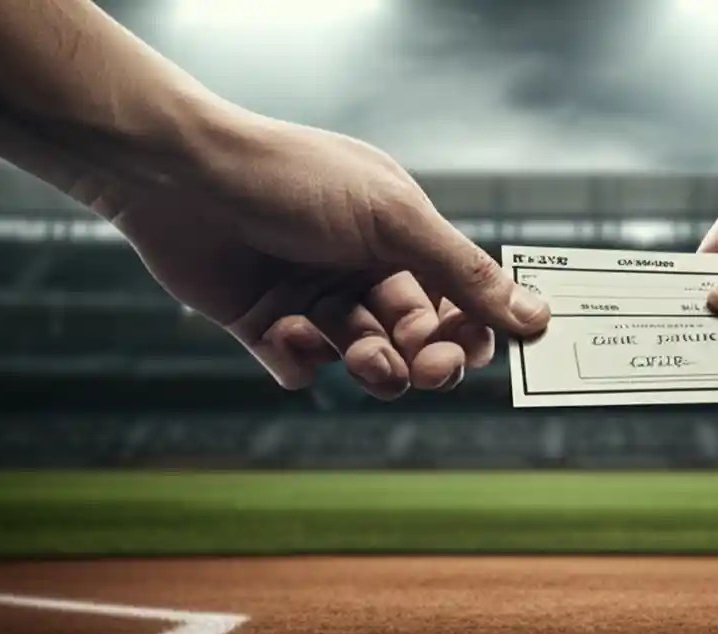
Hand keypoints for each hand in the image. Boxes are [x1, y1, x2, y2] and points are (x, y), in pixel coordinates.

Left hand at [84, 114, 549, 397]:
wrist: (180, 180)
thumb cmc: (290, 179)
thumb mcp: (393, 219)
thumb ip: (464, 272)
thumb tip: (537, 316)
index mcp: (402, 238)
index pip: (458, 302)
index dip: (469, 333)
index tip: (466, 353)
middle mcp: (364, 271)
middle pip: (417, 340)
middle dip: (425, 357)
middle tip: (423, 367)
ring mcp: (317, 301)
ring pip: (367, 360)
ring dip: (370, 361)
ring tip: (357, 349)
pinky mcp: (269, 328)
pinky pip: (304, 368)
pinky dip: (302, 358)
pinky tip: (285, 328)